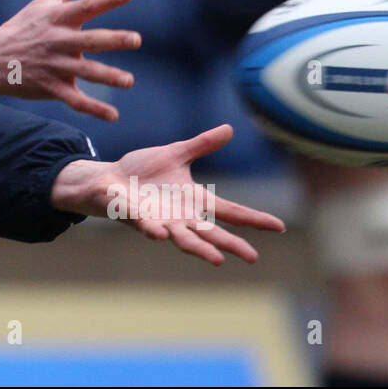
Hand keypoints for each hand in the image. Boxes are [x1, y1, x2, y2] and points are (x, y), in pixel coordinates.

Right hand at [0, 0, 140, 119]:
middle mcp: (58, 41)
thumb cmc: (22, 27)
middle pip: (89, 40)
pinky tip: (113, 116)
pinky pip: (74, 100)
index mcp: (59, 19)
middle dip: (112, 40)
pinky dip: (93, 109)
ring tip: (128, 81)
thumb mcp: (45, 2)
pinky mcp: (50, 87)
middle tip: (135, 39)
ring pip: (85, 72)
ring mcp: (55, 66)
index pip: (87, 6)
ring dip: (107, 76)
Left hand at [49, 124, 285, 264]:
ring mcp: (158, 220)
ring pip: (182, 238)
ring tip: (216, 259)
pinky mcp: (135, 216)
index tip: (279, 226)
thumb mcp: (175, 153)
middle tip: (253, 257)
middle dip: (231, 244)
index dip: (253, 218)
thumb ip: (201, 145)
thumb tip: (229, 129)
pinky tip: (161, 234)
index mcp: (193, 200)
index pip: (229, 210)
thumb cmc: (142, 171)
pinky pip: (145, 225)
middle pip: (211, 233)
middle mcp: (180, 216)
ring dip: (197, 248)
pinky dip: (153, 230)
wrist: (108, 179)